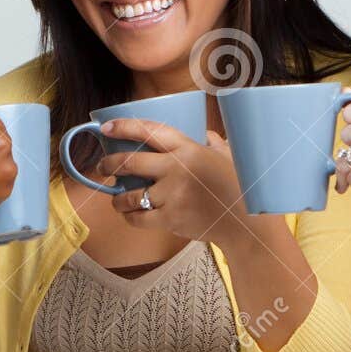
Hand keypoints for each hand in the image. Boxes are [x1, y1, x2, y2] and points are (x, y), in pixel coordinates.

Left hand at [93, 118, 265, 247]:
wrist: (247, 224)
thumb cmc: (239, 186)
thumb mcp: (228, 157)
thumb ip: (213, 143)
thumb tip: (205, 134)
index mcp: (189, 148)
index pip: (149, 131)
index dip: (124, 127)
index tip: (106, 127)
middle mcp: (177, 169)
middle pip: (130, 162)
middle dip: (109, 163)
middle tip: (103, 166)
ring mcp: (172, 195)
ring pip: (130, 195)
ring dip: (117, 197)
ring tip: (116, 198)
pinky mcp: (170, 219)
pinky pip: (138, 218)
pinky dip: (129, 217)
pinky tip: (129, 214)